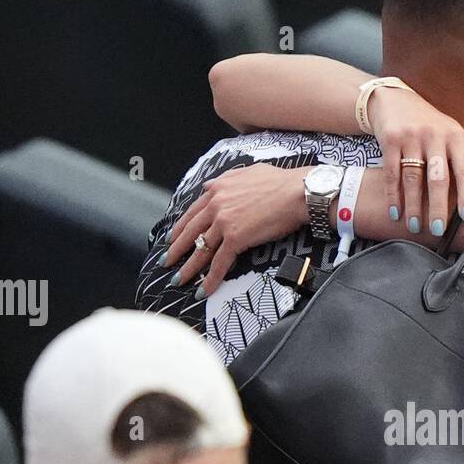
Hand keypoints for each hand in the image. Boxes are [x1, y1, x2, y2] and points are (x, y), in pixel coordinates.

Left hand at [159, 164, 307, 296]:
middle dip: (176, 250)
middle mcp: (216, 204)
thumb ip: (226, 180)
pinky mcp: (235, 238)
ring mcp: (224, 222)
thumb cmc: (281, 182)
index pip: (193, 212)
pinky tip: (203, 291)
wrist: (297, 192)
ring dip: (188, 268)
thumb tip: (210, 185)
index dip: (180, 228)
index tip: (172, 238)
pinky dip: (210, 279)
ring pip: (201, 250)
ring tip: (179, 280)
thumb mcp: (248, 173)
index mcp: (218, 188)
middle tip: (166, 262)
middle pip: (190, 232)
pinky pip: (219, 263)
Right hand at [368, 86, 463, 238]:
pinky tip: (396, 213)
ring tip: (415, 227)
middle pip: (438, 177)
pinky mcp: (391, 140)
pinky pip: (392, 173)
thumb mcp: (454, 133)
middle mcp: (435, 136)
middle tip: (438, 230)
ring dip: (414, 206)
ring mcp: (411, 138)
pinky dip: (393, 195)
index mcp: (455, 137)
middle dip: (438, 206)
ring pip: (413, 178)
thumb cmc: (430, 124)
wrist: (395, 100)